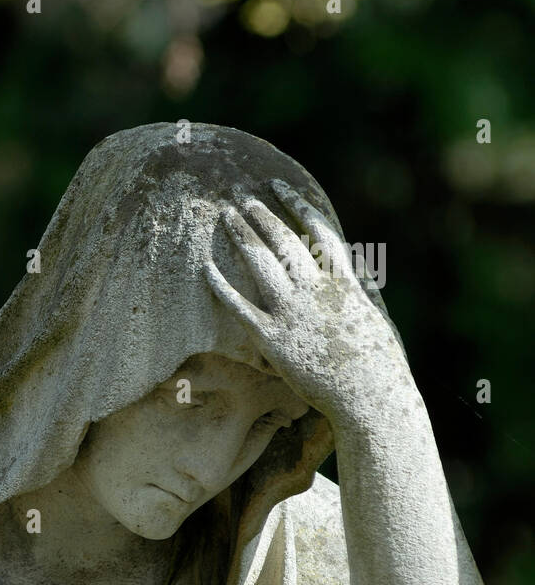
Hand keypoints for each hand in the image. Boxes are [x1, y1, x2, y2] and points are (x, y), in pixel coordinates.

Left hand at [203, 178, 410, 428]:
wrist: (370, 396)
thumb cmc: (378, 365)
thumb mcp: (375, 318)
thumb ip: (361, 290)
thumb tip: (356, 267)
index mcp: (343, 282)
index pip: (316, 230)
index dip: (296, 205)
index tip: (279, 188)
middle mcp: (316, 290)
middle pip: (283, 240)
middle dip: (261, 215)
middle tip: (240, 198)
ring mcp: (293, 312)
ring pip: (261, 263)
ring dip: (242, 236)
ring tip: (225, 216)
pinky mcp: (273, 339)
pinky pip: (240, 306)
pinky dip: (222, 285)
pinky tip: (205, 267)